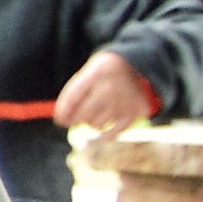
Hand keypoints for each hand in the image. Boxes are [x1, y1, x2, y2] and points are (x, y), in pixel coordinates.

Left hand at [52, 47, 167, 136]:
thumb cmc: (106, 75)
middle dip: (76, 119)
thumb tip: (61, 119)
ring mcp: (124, 101)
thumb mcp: (90, 73)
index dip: (63, 112)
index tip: (60, 120)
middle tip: (77, 119)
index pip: (73, 97)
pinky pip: (112, 133)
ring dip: (93, 122)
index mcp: (97, 73)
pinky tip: (103, 129)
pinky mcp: (136, 113)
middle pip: (83, 114)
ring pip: (95, 125)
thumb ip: (74, 94)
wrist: (142, 66)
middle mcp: (111, 87)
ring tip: (99, 112)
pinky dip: (105, 134)